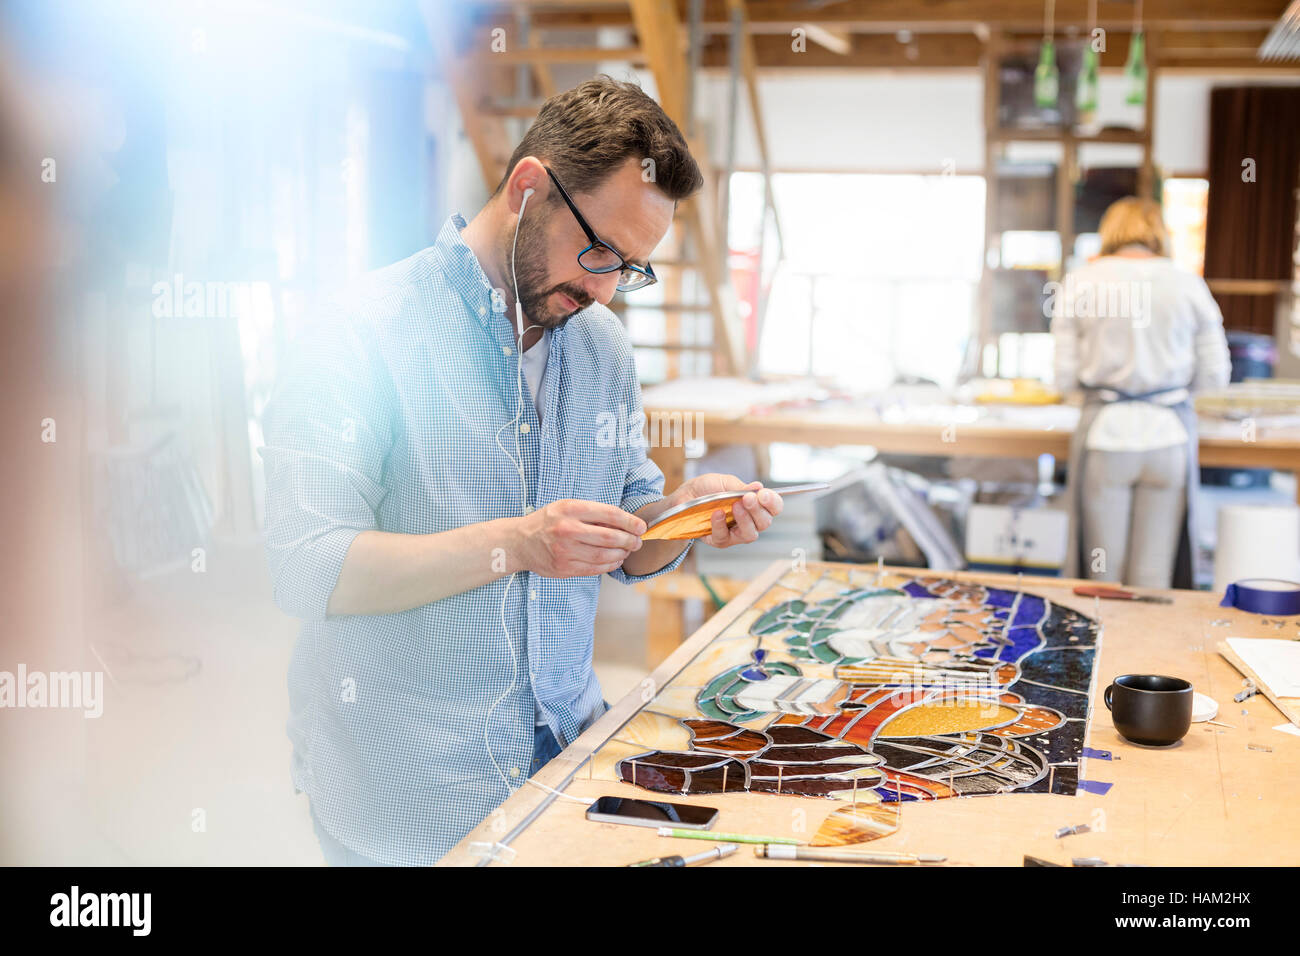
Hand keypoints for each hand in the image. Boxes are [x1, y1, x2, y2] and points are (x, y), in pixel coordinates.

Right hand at [517, 499, 645, 577]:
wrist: (519, 542)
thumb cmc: (547, 522)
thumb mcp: (566, 507)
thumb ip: (591, 513)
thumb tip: (624, 522)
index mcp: (570, 509)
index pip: (608, 514)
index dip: (629, 521)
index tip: (641, 526)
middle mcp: (567, 529)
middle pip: (609, 537)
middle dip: (629, 540)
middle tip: (637, 541)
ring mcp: (565, 551)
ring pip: (604, 555)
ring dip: (622, 554)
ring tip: (627, 551)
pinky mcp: (564, 568)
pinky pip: (594, 568)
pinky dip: (609, 565)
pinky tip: (615, 560)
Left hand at [667, 474, 782, 548]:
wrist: (683, 498)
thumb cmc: (706, 489)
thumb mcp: (722, 482)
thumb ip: (739, 487)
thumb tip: (758, 487)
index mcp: (755, 504)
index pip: (774, 507)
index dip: (773, 503)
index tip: (764, 494)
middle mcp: (749, 521)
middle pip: (765, 522)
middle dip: (758, 510)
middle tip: (748, 498)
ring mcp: (735, 533)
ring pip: (750, 534)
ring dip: (745, 520)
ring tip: (735, 506)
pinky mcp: (720, 540)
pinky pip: (725, 537)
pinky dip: (721, 525)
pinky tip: (717, 514)